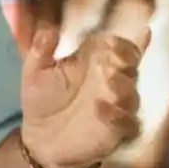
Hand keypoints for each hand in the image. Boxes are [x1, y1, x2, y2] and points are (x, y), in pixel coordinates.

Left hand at [20, 25, 150, 167]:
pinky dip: (120, 117)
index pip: (118, 46)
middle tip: (111, 63)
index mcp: (95, 61)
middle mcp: (111, 81)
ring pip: (133, 94)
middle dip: (126, 63)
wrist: (40, 139)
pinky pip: (130, 124)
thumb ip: (41, 49)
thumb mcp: (35, 72)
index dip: (120, 43)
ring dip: (124, 88)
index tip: (110, 43)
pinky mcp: (118, 131)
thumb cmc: (41, 99)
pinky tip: (100, 110)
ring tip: (108, 81)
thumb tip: (47, 28)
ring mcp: (117, 106)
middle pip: (131, 67)